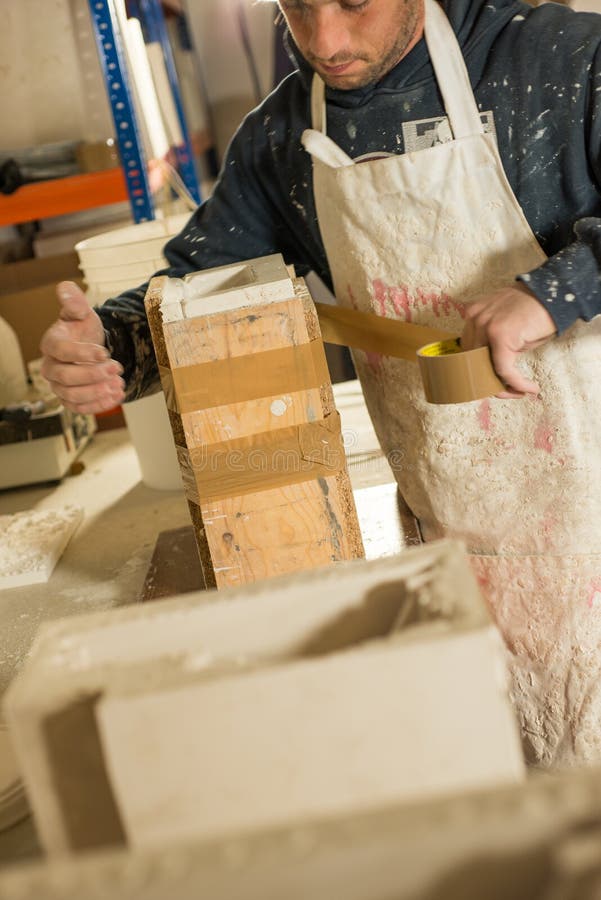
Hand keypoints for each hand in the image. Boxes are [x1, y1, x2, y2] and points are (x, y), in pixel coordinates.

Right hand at [39, 282, 124, 413]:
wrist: (90, 348)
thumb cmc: (83, 329)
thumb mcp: (82, 312)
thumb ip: (75, 301)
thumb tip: (67, 290)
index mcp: (51, 343)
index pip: (61, 351)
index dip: (82, 353)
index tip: (105, 353)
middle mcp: (51, 367)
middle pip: (66, 377)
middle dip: (93, 375)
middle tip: (117, 368)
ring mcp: (59, 386)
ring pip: (73, 396)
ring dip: (98, 392)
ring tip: (119, 384)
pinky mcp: (70, 400)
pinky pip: (80, 408)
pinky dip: (99, 405)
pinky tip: (118, 396)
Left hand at [461, 284, 556, 396]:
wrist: (555, 292)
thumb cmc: (535, 309)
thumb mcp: (508, 325)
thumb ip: (494, 343)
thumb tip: (493, 372)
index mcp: (473, 315)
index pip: (468, 350)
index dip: (480, 370)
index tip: (496, 382)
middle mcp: (474, 319)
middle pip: (473, 361)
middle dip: (490, 380)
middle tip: (509, 390)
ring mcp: (485, 326)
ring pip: (486, 368)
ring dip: (503, 385)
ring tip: (519, 391)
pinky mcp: (500, 335)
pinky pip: (504, 369)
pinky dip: (517, 383)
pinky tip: (529, 388)